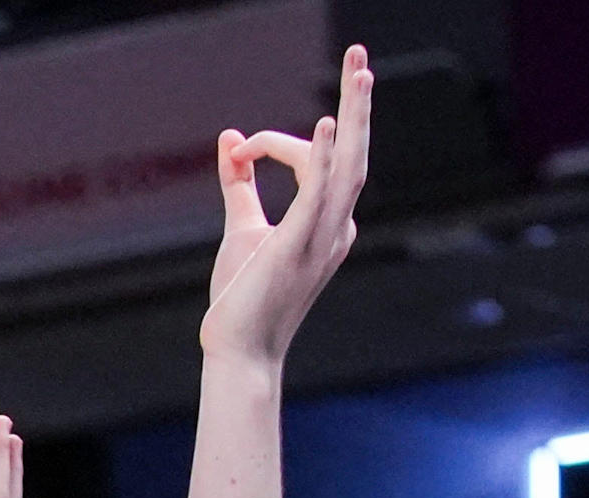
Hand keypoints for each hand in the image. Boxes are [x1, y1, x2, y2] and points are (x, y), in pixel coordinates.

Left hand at [201, 47, 370, 369]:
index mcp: (329, 221)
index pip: (314, 159)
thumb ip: (240, 185)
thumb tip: (229, 140)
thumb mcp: (242, 230)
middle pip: (356, 151)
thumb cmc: (244, 297)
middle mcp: (337, 226)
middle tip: (359, 54)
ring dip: (354, 117)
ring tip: (358, 72)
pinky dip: (324, 158)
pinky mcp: (298, 248)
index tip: (238, 151)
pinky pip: (319, 196)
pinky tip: (328, 124)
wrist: (238, 351)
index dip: (275, 143)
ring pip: (349, 165)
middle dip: (358, 102)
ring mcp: (323, 238)